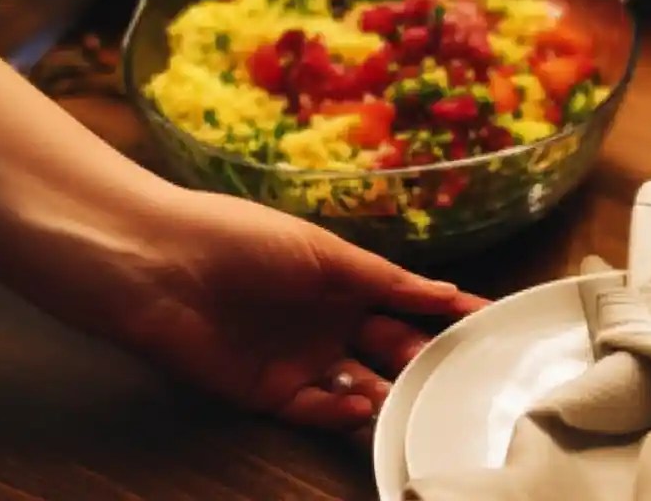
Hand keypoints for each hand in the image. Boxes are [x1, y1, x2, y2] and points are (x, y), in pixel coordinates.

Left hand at [114, 189, 486, 431]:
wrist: (160, 267)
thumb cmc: (242, 239)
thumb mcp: (324, 252)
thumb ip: (385, 280)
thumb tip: (444, 291)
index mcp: (345, 280)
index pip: (407, 300)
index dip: (446, 312)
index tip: (490, 322)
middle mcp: (329, 321)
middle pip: (391, 348)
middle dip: (425, 359)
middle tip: (460, 372)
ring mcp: (301, 359)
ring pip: (362, 382)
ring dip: (390, 390)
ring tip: (416, 396)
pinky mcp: (269, 393)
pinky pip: (317, 408)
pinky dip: (343, 409)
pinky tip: (361, 401)